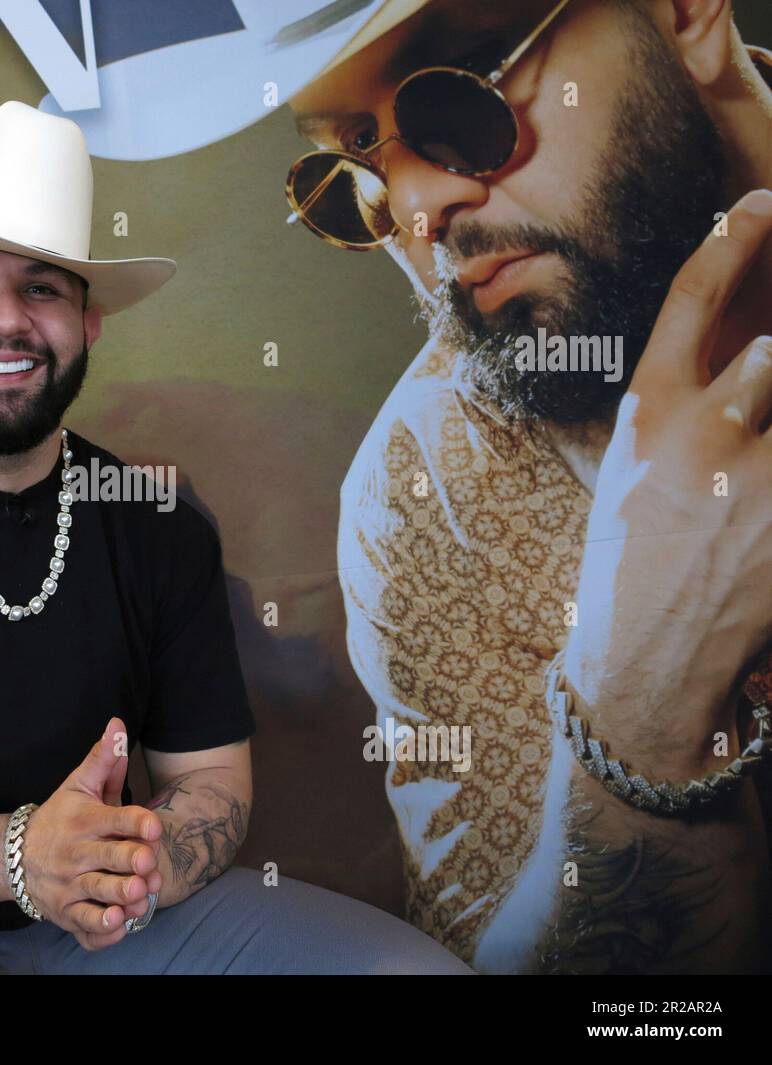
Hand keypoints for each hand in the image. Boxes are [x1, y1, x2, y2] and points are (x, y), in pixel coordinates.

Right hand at [21, 717, 162, 950]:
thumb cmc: (59, 818)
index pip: (113, 818)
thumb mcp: (78, 786)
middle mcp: (77, 854)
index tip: (154, 827)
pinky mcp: (67, 913)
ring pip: (98, 894)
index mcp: (85, 820)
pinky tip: (120, 925)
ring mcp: (71, 886)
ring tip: (140, 897)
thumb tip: (118, 723)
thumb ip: (103, 759)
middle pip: (108, 858)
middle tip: (148, 864)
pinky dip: (102, 929)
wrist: (16, 856)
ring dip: (121, 897)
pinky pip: (85, 926)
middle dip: (129, 861)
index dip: (135, 822)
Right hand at [563, 189, 771, 774]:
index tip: (763, 203)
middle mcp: (697, 436)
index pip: (690, 298)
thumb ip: (686, 401)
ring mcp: (754, 480)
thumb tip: (760, 349)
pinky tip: (766, 496)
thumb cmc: (634, 554)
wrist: (649, 652)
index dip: (732, 237)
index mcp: (646, 414)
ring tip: (755, 455)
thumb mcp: (635, 463)